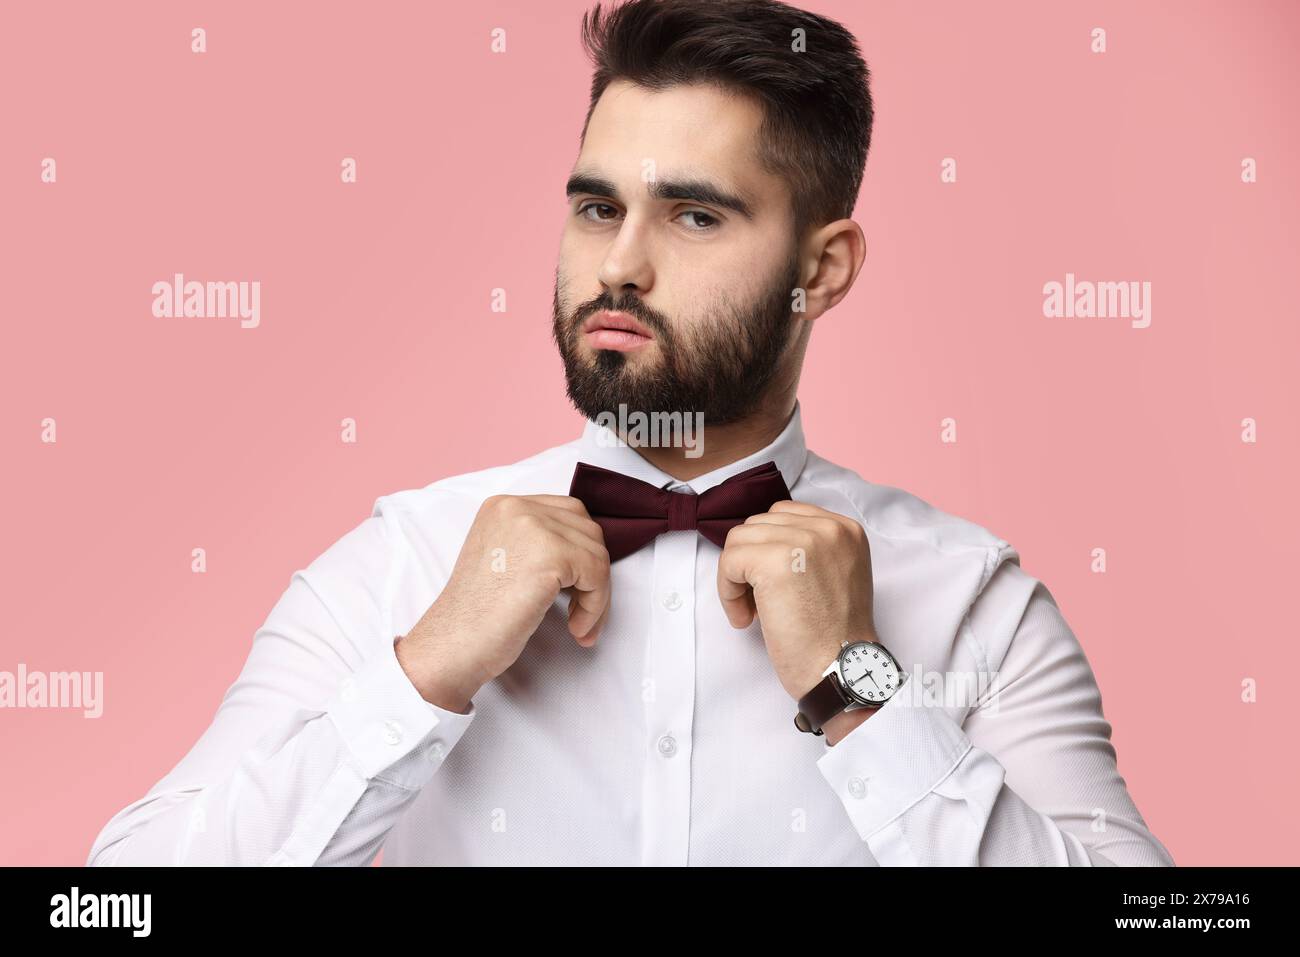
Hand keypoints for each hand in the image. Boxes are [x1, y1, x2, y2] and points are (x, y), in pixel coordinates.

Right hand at [396, 494, 610, 711]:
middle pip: (587, 530)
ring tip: (580, 626)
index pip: (567, 514)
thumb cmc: (478, 617)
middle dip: (593, 574)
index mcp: (503, 506)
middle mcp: (517, 507)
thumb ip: (536, 545)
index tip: (577, 591)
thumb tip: (587, 554)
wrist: (454, 645)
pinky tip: (576, 629)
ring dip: (597, 595)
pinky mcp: (551, 554)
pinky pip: (598, 574)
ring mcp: (533, 526)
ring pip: (597, 553)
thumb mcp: (504, 560)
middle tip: (583, 613)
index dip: (581, 555)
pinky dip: (596, 606)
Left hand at [717, 501, 877, 701]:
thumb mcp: (836, 575)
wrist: (842, 670)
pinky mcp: (775, 560)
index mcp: (845, 529)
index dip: (767, 549)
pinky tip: (745, 619)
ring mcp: (803, 540)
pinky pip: (729, 561)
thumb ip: (808, 550)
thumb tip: (758, 543)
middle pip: (758, 525)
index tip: (772, 585)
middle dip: (750, 563)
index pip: (783, 515)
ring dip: (736, 577)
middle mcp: (828, 527)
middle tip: (761, 604)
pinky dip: (728, 592)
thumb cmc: (834, 636)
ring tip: (753, 612)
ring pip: (739, 540)